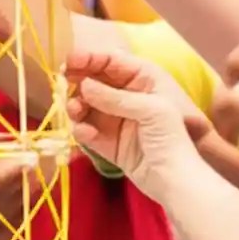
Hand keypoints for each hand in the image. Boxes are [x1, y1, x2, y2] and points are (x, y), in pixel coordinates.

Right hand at [63, 50, 200, 201]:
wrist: (175, 180)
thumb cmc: (171, 138)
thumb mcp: (150, 110)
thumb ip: (115, 97)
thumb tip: (83, 85)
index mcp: (142, 80)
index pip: (112, 62)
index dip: (90, 59)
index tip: (69, 61)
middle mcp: (126, 97)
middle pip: (94, 81)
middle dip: (77, 81)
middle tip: (63, 85)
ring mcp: (115, 120)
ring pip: (86, 106)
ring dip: (76, 106)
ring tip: (75, 111)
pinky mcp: (107, 143)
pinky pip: (87, 131)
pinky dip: (82, 130)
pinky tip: (85, 133)